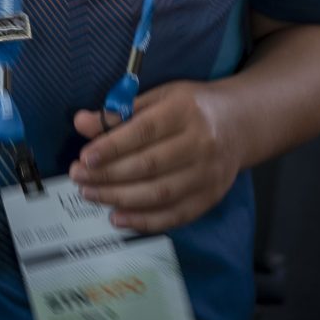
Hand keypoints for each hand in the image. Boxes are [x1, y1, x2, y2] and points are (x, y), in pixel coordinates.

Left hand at [70, 81, 243, 234]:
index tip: (85, 157)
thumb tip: (81, 123)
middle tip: (79, 178)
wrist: (240, 123)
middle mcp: (201, 143)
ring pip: (159, 193)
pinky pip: (174, 215)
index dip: (112, 146)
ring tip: (90, 194)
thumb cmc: (191, 107)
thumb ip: (120, 112)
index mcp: (186, 111)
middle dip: (108, 175)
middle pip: (149, 165)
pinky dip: (144, 221)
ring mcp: (208, 174)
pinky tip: (118, 217)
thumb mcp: (159, 98)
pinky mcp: (210, 197)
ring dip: (119, 198)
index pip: (145, 131)